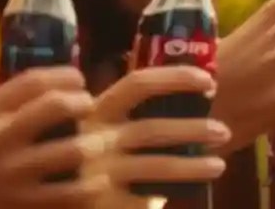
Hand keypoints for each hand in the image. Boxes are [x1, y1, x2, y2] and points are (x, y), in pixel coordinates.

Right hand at [0, 67, 106, 207]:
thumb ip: (4, 112)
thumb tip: (50, 96)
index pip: (32, 81)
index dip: (63, 74)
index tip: (79, 79)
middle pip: (54, 107)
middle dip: (82, 104)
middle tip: (92, 108)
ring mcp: (10, 176)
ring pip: (69, 154)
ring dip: (92, 147)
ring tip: (102, 146)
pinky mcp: (17, 208)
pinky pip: (64, 197)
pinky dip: (85, 190)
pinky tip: (95, 186)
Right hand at [84, 66, 228, 206]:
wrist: (51, 199)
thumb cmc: (85, 156)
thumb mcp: (98, 127)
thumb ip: (129, 114)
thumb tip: (190, 94)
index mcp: (97, 110)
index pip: (138, 84)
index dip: (175, 78)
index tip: (208, 80)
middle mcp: (94, 138)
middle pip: (152, 128)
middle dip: (193, 128)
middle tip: (223, 131)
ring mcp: (98, 172)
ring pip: (156, 166)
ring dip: (192, 165)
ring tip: (219, 165)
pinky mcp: (103, 202)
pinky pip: (149, 196)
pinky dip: (175, 191)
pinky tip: (194, 191)